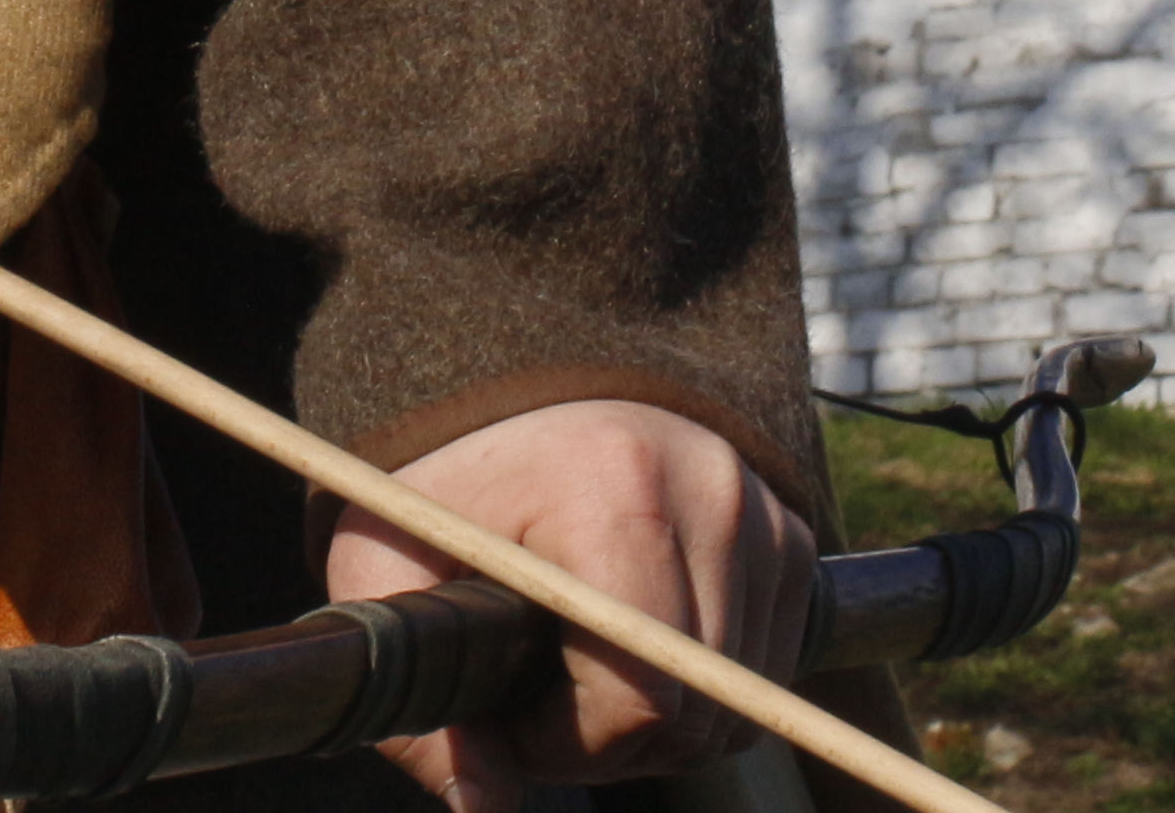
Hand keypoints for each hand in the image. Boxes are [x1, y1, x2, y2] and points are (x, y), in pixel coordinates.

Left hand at [318, 400, 813, 806]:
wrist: (512, 401)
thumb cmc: (442, 497)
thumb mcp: (384, 576)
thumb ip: (416, 697)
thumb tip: (481, 806)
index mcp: (609, 486)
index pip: (639, 695)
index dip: (571, 747)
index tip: (512, 720)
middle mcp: (708, 488)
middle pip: (697, 714)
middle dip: (611, 744)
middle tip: (541, 708)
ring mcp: (761, 511)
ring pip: (741, 707)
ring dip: (660, 726)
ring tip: (580, 676)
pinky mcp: (790, 536)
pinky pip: (769, 675)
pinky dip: (705, 694)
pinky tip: (634, 654)